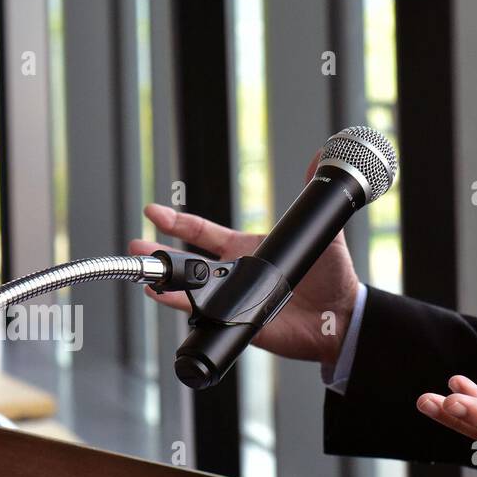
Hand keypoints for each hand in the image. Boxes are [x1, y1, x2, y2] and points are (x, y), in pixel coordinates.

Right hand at [126, 150, 362, 365]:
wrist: (341, 315)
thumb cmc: (331, 275)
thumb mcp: (322, 231)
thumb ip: (317, 196)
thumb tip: (322, 156)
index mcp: (247, 249)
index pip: (204, 233)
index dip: (178, 222)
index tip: (152, 210)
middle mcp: (235, 273)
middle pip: (188, 261)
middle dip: (158, 253)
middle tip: (135, 246)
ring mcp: (234, 298)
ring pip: (190, 289)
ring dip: (165, 280)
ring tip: (143, 272)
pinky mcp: (239, 320)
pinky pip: (205, 314)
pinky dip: (182, 305)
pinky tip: (163, 296)